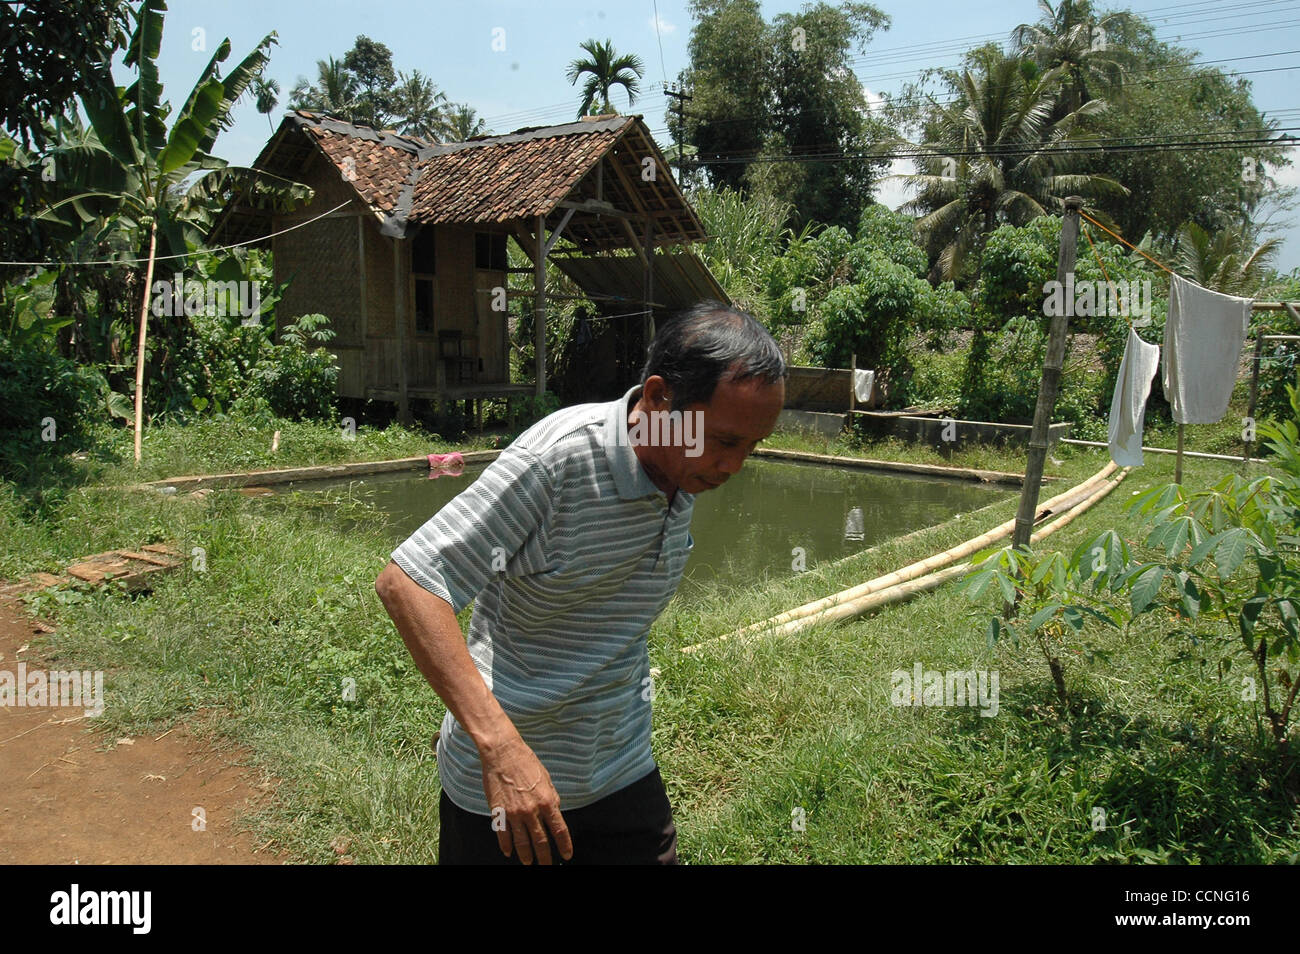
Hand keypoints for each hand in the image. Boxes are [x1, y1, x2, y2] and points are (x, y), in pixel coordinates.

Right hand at [480, 736, 572, 864]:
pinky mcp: (499, 812)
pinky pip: (503, 835)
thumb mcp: (547, 779)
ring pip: (521, 842)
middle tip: (547, 866)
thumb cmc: (526, 762)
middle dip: (545, 857)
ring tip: (528, 863)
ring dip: (526, 856)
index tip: (567, 855)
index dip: (564, 845)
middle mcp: (532, 810)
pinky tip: (508, 852)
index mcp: (547, 801)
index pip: (559, 830)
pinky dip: (506, 846)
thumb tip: (555, 812)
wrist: (503, 753)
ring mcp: (514, 813)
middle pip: (540, 841)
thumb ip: (552, 798)